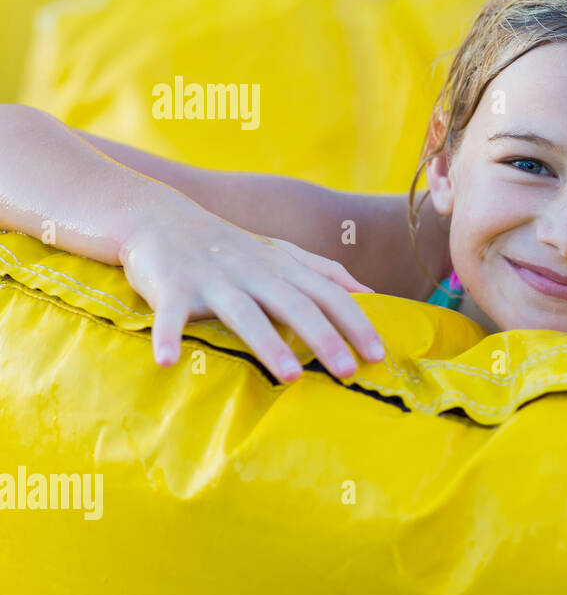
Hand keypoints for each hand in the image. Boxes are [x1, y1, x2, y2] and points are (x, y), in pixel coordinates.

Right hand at [119, 210, 385, 382]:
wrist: (159, 217)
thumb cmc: (231, 247)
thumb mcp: (281, 254)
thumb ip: (325, 272)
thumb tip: (370, 293)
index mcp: (283, 268)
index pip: (329, 295)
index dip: (356, 323)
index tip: (379, 354)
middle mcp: (254, 272)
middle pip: (296, 305)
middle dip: (324, 338)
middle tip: (349, 372)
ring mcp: (213, 279)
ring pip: (245, 313)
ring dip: (268, 344)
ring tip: (290, 376)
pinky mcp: (172, 287)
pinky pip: (170, 315)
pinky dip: (167, 336)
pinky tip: (167, 363)